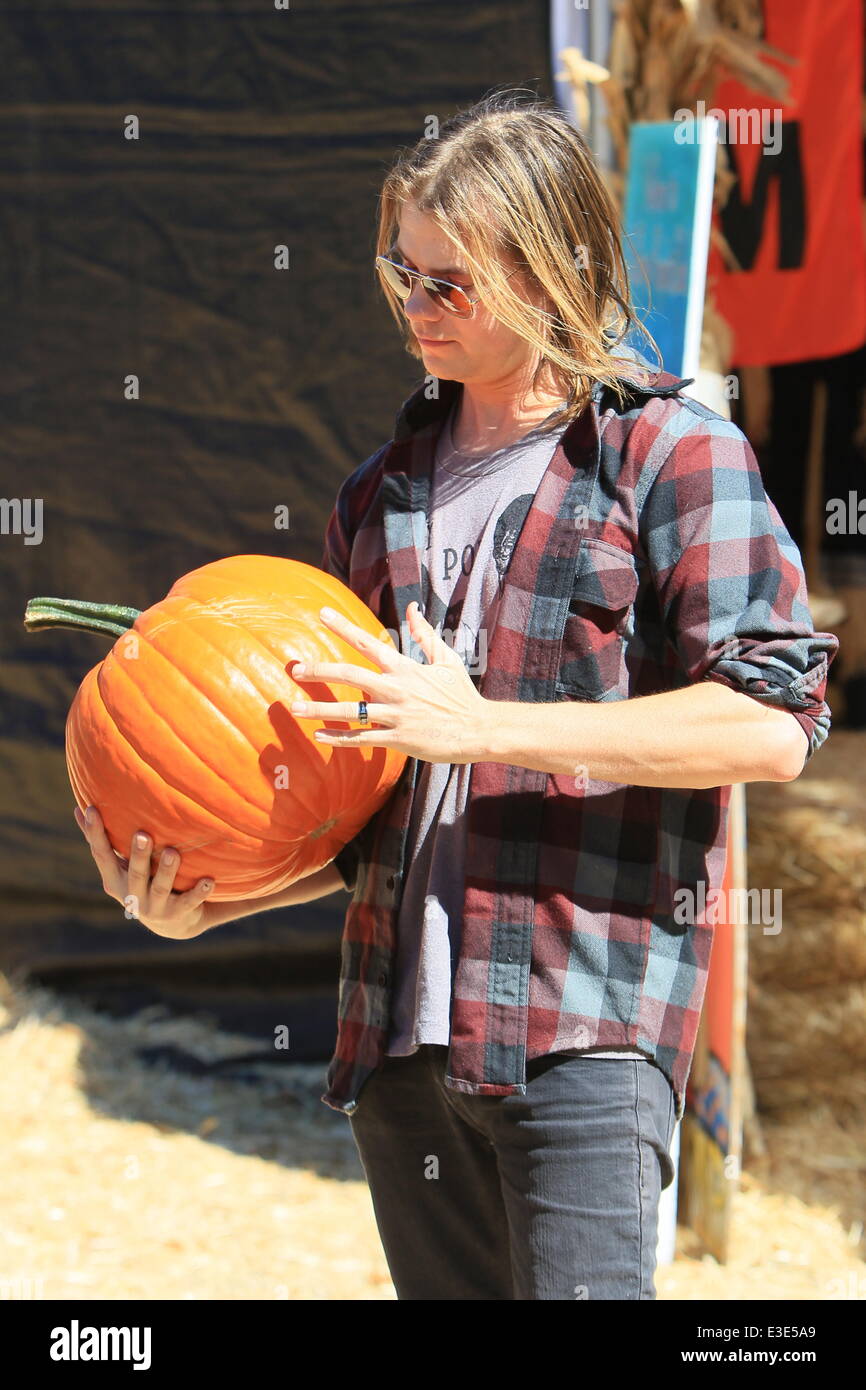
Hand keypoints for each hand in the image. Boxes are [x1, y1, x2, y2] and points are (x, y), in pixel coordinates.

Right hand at [74, 805, 216, 938]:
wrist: (171, 923)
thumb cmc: (141, 881)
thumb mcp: (119, 866)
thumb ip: (103, 840)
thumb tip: (79, 807)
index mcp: (114, 880)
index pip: (101, 855)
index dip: (95, 833)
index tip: (91, 809)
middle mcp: (132, 896)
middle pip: (135, 874)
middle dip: (138, 855)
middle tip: (142, 834)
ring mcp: (155, 908)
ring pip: (161, 888)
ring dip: (168, 871)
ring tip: (174, 852)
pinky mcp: (178, 914)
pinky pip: (190, 902)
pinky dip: (200, 892)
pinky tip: (210, 881)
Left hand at [289, 600, 489, 763]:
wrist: (479, 730)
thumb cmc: (462, 695)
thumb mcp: (446, 659)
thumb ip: (424, 634)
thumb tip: (411, 608)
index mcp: (405, 668)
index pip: (368, 642)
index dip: (344, 627)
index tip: (321, 614)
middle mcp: (396, 689)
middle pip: (349, 674)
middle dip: (319, 670)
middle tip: (295, 668)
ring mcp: (395, 716)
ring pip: (349, 711)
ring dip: (319, 709)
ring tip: (294, 708)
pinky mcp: (398, 740)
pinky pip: (362, 739)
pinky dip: (339, 738)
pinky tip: (320, 736)